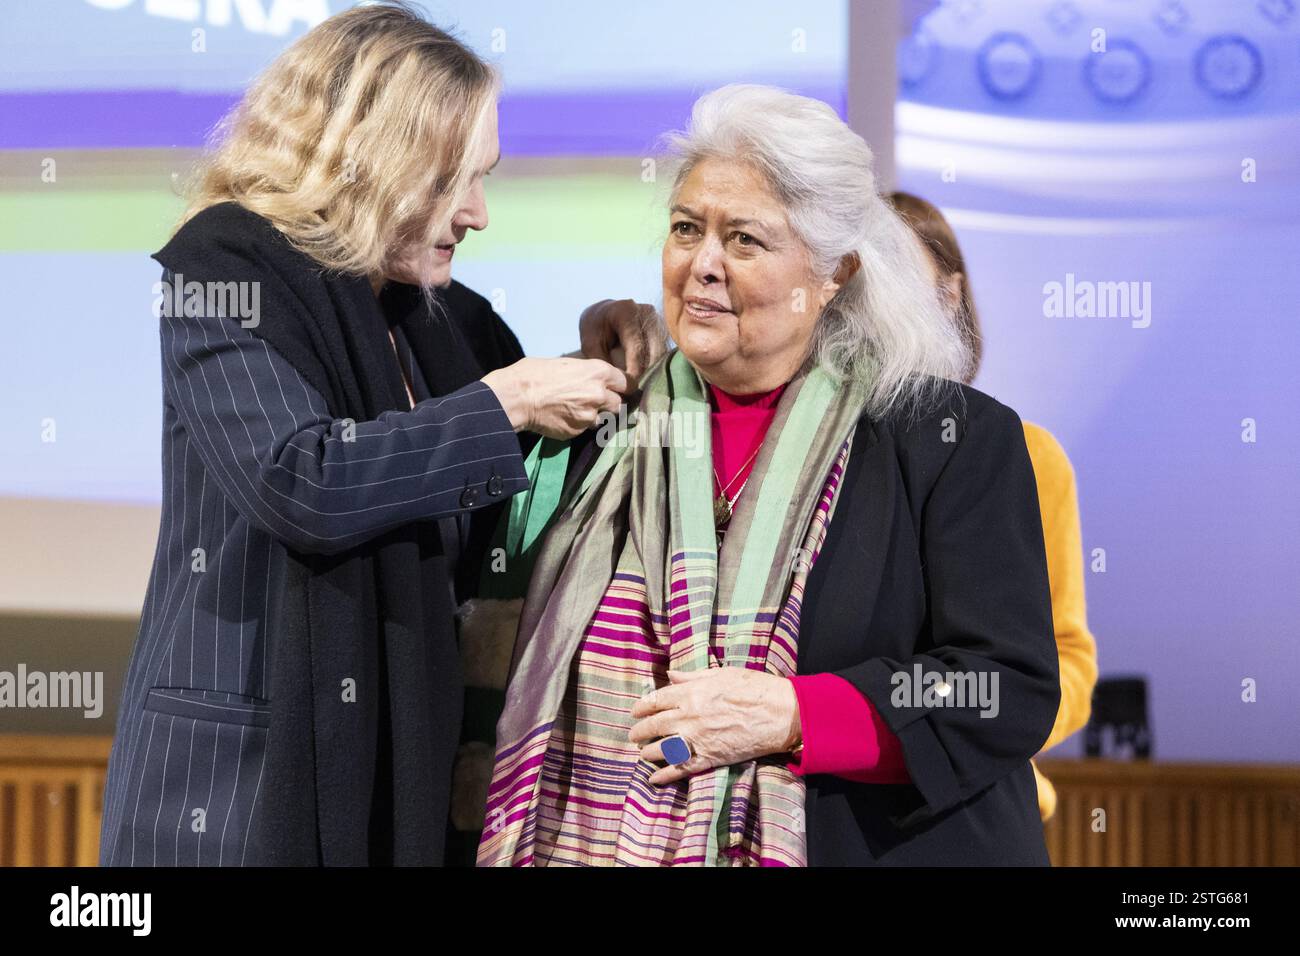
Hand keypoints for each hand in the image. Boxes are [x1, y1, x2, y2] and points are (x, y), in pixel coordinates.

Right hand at [481, 356, 627, 439]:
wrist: (516, 397)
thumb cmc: (535, 373)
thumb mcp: (566, 363)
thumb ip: (587, 371)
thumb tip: (596, 376)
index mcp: (599, 372)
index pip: (628, 383)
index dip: (624, 386)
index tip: (621, 389)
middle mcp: (599, 395)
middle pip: (619, 403)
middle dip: (610, 402)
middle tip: (597, 400)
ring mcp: (590, 416)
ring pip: (604, 418)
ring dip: (596, 415)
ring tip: (578, 409)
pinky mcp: (578, 431)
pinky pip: (586, 429)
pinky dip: (580, 424)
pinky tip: (565, 416)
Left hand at [577, 299, 666, 386]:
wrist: (603, 314)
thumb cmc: (595, 329)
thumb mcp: (590, 344)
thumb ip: (603, 363)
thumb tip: (619, 385)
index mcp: (626, 311)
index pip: (636, 345)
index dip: (634, 369)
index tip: (630, 387)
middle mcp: (646, 312)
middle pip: (653, 349)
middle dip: (646, 373)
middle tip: (636, 391)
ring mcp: (658, 319)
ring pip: (662, 353)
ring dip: (654, 372)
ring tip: (642, 388)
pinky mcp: (663, 328)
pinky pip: (664, 352)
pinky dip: (657, 367)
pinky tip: (648, 380)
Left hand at [628, 668, 801, 785]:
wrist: (780, 714)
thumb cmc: (754, 688)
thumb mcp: (721, 674)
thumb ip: (692, 676)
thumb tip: (671, 674)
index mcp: (691, 693)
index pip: (656, 700)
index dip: (642, 707)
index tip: (635, 712)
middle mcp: (689, 716)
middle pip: (654, 725)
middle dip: (640, 731)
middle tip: (634, 735)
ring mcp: (698, 739)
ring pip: (662, 748)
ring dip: (648, 752)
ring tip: (643, 753)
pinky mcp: (710, 758)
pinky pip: (681, 768)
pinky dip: (665, 775)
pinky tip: (653, 778)